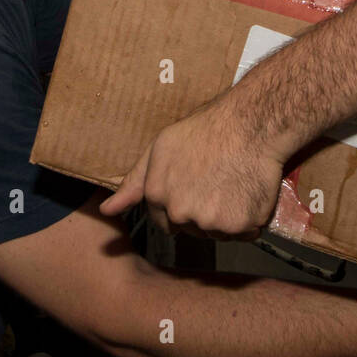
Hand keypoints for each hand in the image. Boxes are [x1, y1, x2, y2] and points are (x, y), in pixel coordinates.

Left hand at [98, 97, 286, 238]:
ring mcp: (210, 222)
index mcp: (158, 195)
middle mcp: (181, 213)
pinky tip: (250, 191)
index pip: (166, 223)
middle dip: (203, 213)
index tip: (197, 188)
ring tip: (235, 184)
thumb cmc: (206, 129)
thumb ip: (134, 183)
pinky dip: (251, 218)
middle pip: (192, 229)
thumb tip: (106, 212)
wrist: (250, 124)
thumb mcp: (161, 147)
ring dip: (227, 218)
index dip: (182, 207)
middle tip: (219, 182)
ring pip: (219, 232)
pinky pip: (246, 232)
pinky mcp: (240, 226)